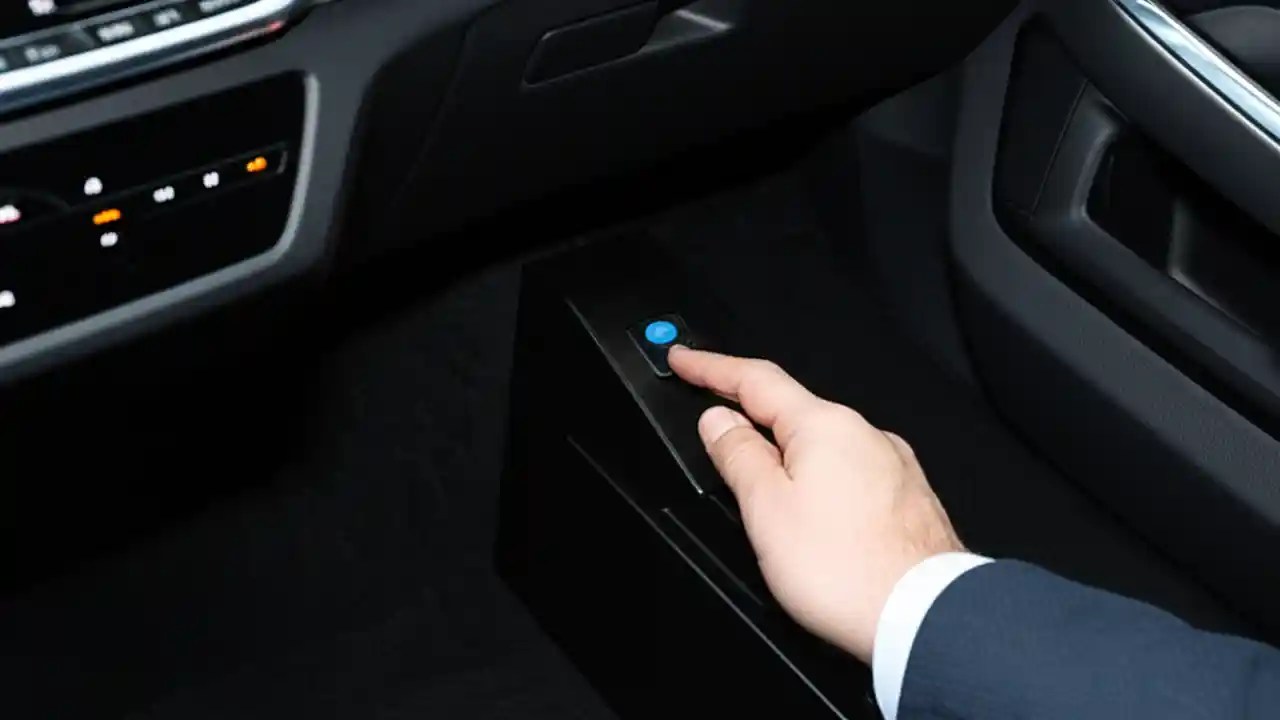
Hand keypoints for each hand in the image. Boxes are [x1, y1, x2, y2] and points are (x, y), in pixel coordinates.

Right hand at [668, 346, 963, 662]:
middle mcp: (865, 434)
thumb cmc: (848, 571)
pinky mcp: (907, 497)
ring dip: (788, 456)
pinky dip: (821, 481)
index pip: (754, 379)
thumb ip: (738, 456)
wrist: (924, 617)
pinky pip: (850, 473)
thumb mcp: (766, 510)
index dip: (711, 367)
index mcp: (825, 426)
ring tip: (764, 495)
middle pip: (792, 411)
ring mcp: (892, 465)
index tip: (684, 359)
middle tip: (714, 432)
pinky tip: (815, 515)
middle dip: (750, 417)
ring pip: (824, 445)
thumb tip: (719, 421)